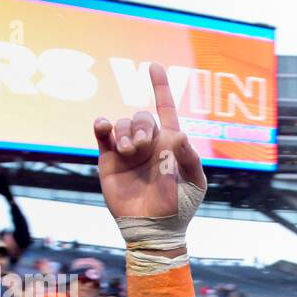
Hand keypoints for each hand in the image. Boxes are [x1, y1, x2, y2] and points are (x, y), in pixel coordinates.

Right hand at [93, 63, 205, 222]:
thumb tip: (179, 132)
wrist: (153, 230)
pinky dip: (102, 126)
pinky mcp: (109, 160)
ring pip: (122, 125)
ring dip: (125, 132)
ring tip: (129, 151)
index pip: (165, 110)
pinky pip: (103, 134)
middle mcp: (149, 144)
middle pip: (142, 117)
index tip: (153, 66)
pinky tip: (103, 127)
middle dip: (141, 126)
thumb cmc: (179, 209)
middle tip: (141, 146)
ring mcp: (128, 151)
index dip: (160, 88)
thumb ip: (189, 158)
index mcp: (170, 145)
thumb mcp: (194, 184)